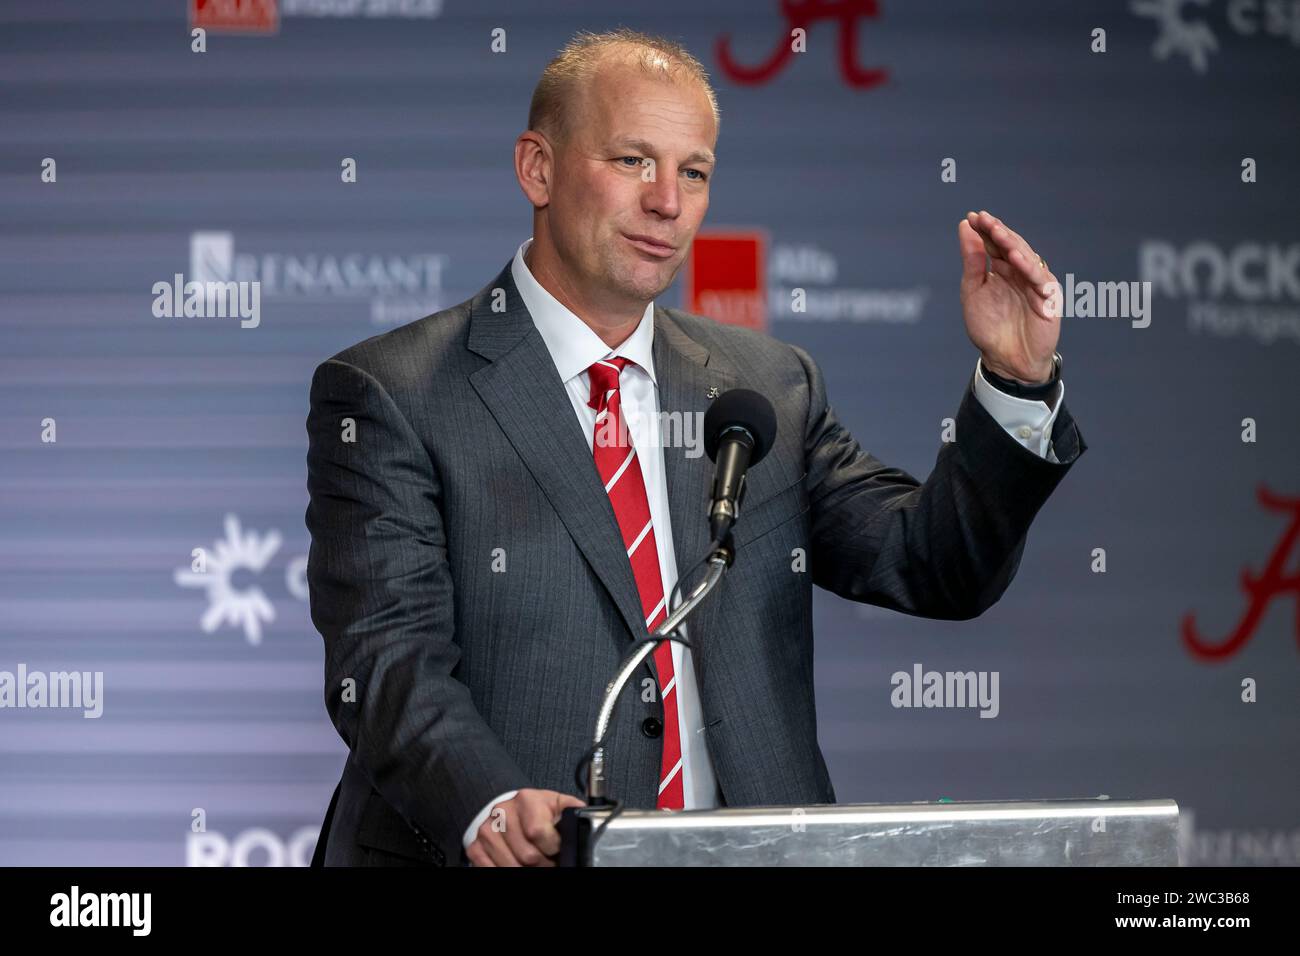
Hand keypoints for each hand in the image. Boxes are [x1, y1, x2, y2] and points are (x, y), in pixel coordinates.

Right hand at [465, 788, 585, 866]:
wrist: (507, 808)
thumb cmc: (535, 809)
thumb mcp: (556, 804)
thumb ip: (571, 811)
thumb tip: (585, 819)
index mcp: (526, 800)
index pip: (538, 832)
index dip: (552, 847)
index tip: (556, 849)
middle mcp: (502, 813)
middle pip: (527, 855)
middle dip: (543, 864)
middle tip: (548, 861)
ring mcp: (487, 831)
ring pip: (511, 866)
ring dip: (526, 870)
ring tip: (535, 863)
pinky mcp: (476, 846)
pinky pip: (491, 869)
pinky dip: (507, 871)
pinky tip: (517, 864)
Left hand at [957, 210, 1060, 383]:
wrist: (1005, 360)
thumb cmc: (989, 328)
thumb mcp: (973, 291)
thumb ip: (972, 261)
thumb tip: (965, 228)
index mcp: (1003, 270)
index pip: (995, 244)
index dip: (985, 230)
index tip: (971, 217)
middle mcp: (1020, 273)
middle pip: (1011, 246)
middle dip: (998, 232)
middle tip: (984, 219)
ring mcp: (1035, 284)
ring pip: (1027, 259)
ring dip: (1013, 245)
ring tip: (998, 234)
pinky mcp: (1049, 299)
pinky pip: (1040, 281)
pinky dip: (1030, 270)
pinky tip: (1017, 259)